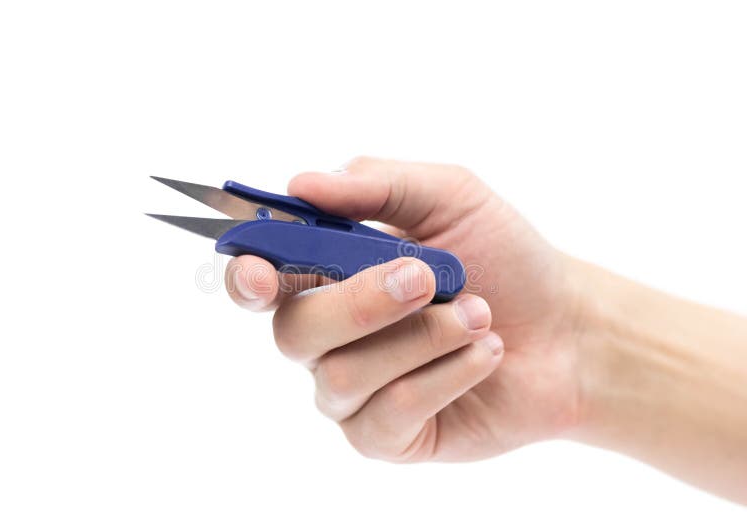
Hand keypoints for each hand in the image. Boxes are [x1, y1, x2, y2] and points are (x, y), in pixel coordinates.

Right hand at [225, 157, 586, 461]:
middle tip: (425, 278)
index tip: (259, 271)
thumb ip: (375, 185)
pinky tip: (484, 355)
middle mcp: (331, 337)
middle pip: (294, 330)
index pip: (260, 281)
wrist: (567, 328)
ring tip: (478, 315)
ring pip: (343, 374)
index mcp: (331, 275)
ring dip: (422, 337)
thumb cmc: (505, 257)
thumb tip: (300, 185)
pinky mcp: (386, 436)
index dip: (247, 276)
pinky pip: (388, 414)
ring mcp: (355, 391)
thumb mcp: (449, 197)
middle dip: (362, 302)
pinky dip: (445, 376)